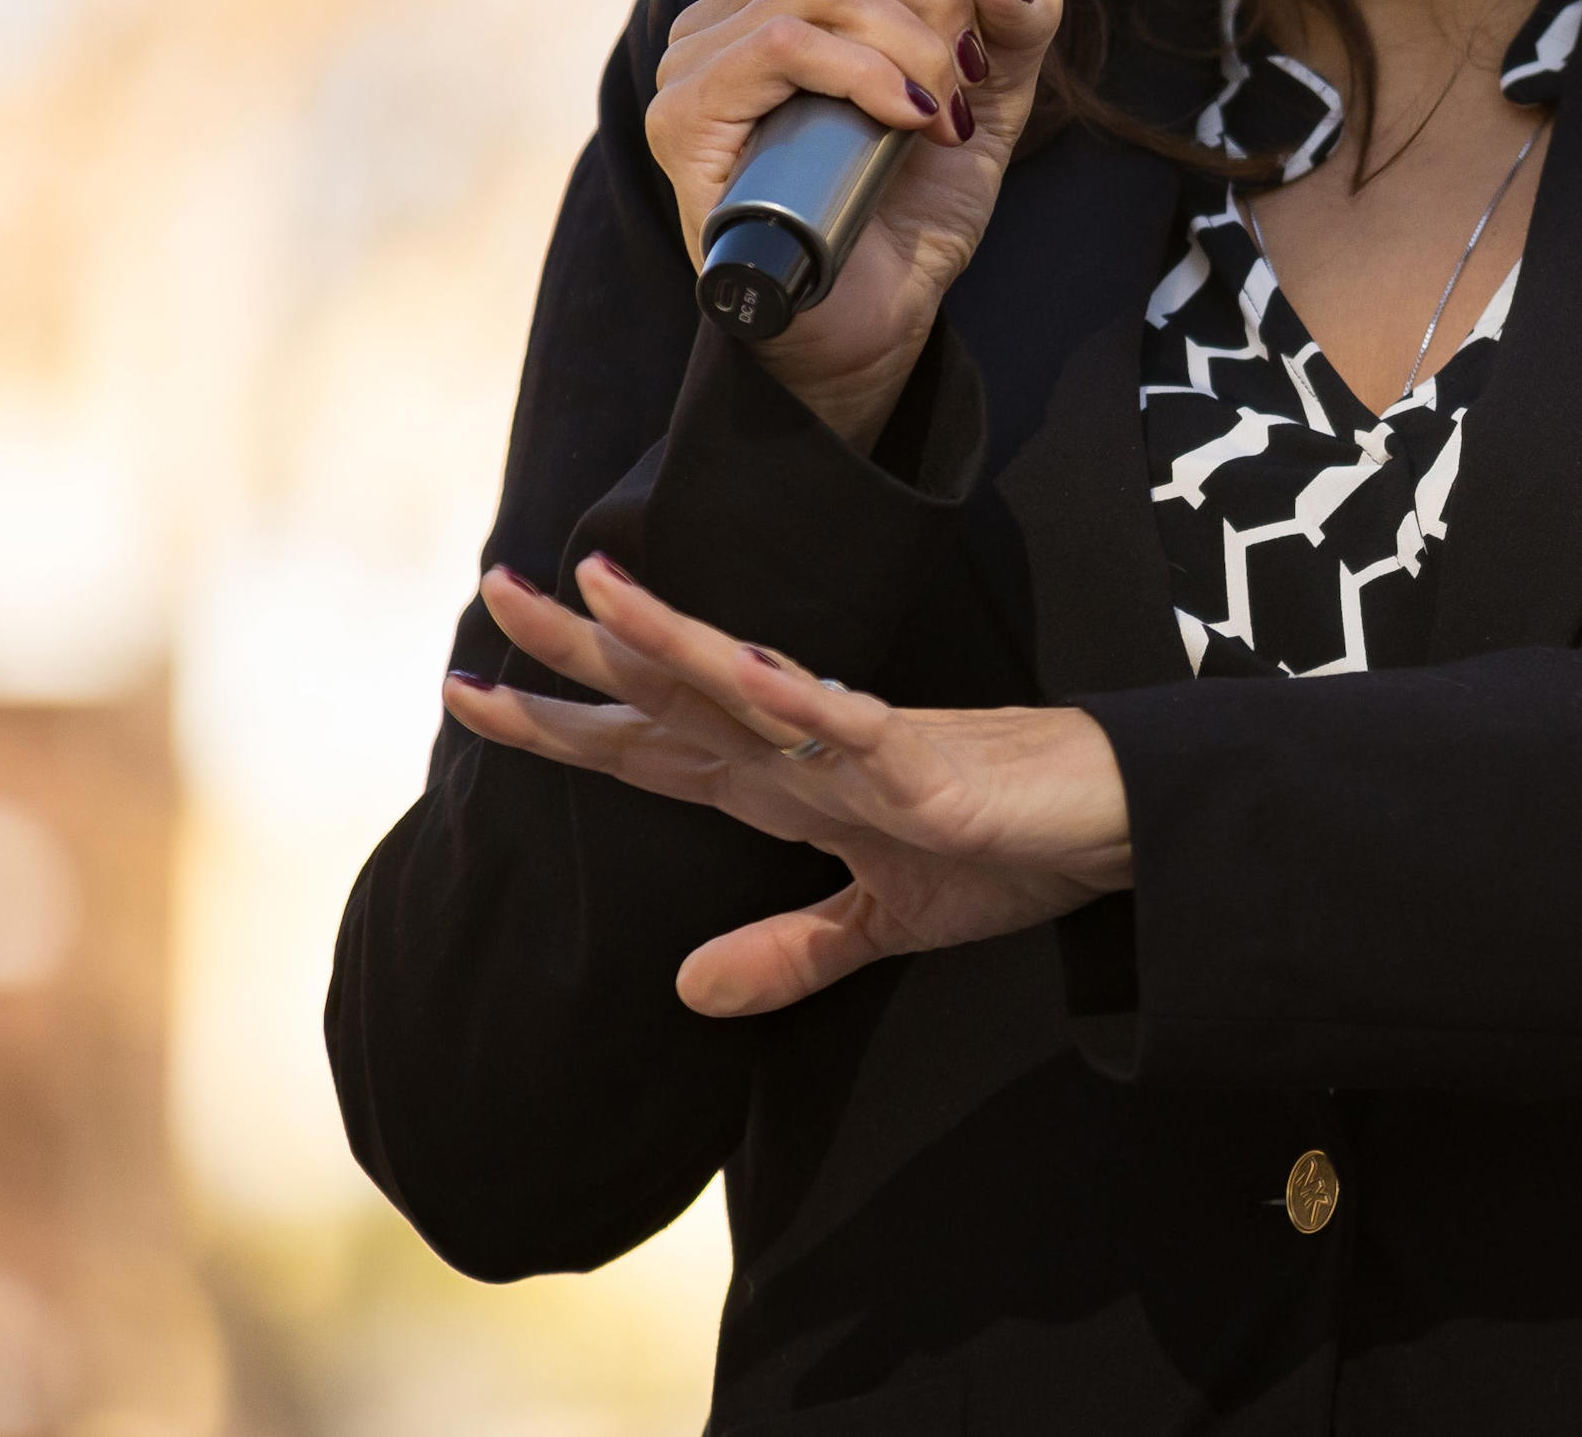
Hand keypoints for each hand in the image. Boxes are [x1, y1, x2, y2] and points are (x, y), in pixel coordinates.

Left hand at [445, 557, 1132, 1017]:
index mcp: (779, 780)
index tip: (465, 694)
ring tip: (592, 588)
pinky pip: (847, 724)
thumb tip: (686, 992)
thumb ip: (788, 951)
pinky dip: (794, 698)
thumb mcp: (883, 923)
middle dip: (574, 649)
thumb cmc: (1009, 848)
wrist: (1116, 825)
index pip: (644, 746)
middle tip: (487, 592)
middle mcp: (799, 745)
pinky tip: (742, 667)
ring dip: (667, 638)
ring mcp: (856, 744)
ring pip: (742, 681)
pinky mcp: (922, 761)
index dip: (555, 724)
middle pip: (665, 692)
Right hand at [645, 0, 1064, 448]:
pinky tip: (911, 119)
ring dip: (912, 40)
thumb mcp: (990, 97)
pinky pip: (780, 46)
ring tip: (944, 108)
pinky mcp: (685, 117)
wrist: (871, 320)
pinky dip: (867, 73)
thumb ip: (1016, 23)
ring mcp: (698, 59)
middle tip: (966, 70)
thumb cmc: (910, 204)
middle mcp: (734, 8)